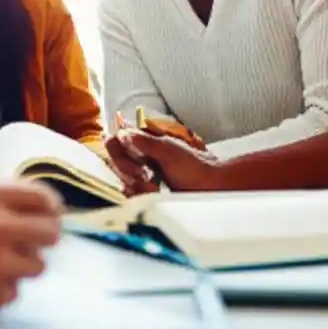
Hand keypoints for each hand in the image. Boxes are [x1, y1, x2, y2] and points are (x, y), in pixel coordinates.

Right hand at [106, 129, 221, 192]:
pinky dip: (140, 194)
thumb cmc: (196, 167)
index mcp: (144, 143)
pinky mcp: (147, 194)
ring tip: (154, 186)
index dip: (117, 150)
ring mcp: (143, 177)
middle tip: (146, 175)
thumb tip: (123, 133)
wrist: (213, 188)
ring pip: (122, 180)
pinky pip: (131, 195)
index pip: (114, 142)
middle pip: (115, 162)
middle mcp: (140, 158)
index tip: (132, 158)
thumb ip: (145, 141)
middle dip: (127, 170)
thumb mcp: (170, 150)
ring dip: (136, 184)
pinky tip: (155, 192)